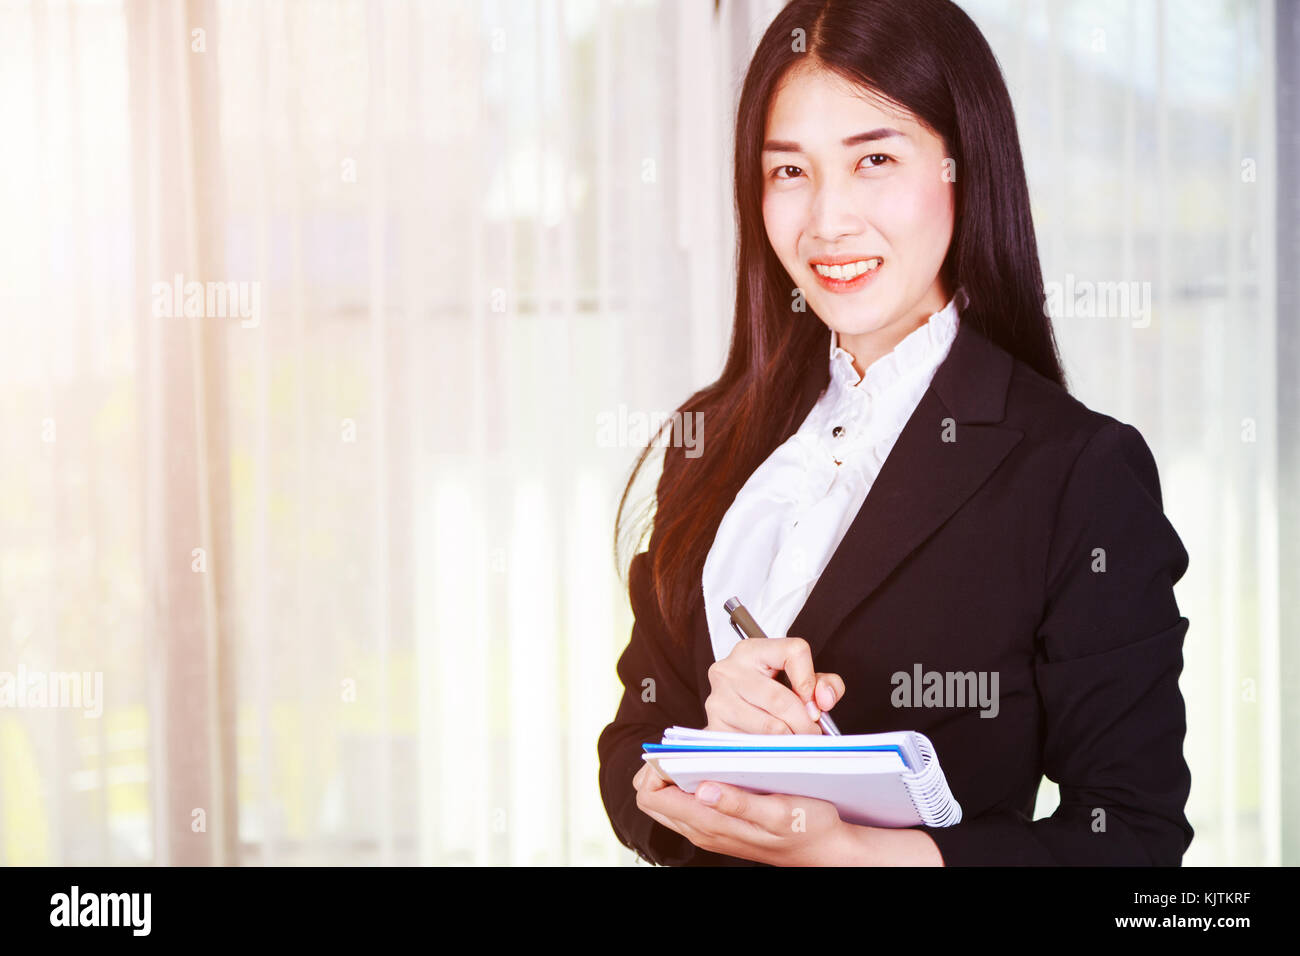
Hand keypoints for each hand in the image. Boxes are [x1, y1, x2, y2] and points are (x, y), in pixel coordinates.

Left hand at [634, 769, 851, 864]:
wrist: (827, 849)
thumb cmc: (809, 827)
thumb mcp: (779, 811)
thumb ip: (738, 802)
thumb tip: (702, 788)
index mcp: (711, 825)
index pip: (651, 796)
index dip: (655, 770)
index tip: (677, 750)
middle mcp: (703, 830)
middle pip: (653, 799)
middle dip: (659, 771)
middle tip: (686, 750)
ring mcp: (709, 830)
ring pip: (668, 801)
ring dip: (677, 776)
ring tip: (704, 756)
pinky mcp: (720, 826)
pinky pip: (688, 804)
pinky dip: (692, 784)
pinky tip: (717, 769)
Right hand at [704, 635, 843, 733]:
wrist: (735, 709)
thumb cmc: (769, 691)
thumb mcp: (798, 679)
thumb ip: (824, 683)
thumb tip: (824, 699)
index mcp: (751, 650)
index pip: (793, 652)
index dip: (810, 681)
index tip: (814, 703)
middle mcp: (729, 670)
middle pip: (780, 699)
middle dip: (804, 722)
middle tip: (813, 733)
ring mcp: (718, 699)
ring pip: (769, 726)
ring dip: (791, 739)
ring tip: (797, 740)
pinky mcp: (715, 727)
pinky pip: (755, 745)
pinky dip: (772, 750)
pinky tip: (775, 746)